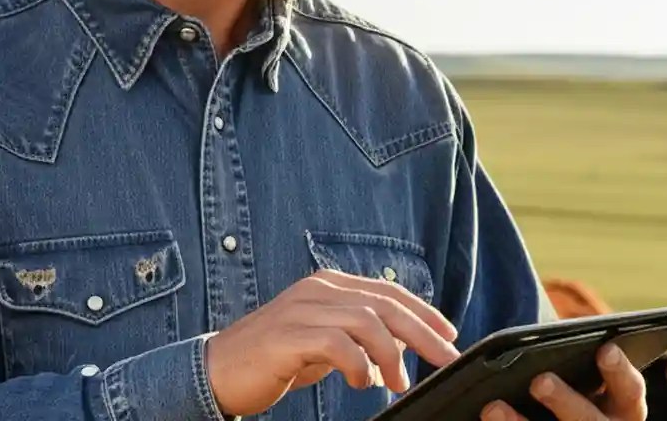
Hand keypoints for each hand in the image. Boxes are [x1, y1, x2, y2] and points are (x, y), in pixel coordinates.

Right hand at [203, 268, 462, 416]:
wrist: (217, 370)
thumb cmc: (275, 358)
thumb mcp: (325, 343)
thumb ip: (358, 337)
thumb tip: (402, 346)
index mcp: (328, 285)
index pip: (388, 291)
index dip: (424, 312)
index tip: (449, 335)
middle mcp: (317, 289)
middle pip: (384, 304)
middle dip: (423, 332)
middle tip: (445, 358)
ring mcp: (301, 309)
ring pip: (366, 321)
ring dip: (391, 354)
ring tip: (398, 380)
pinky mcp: (287, 334)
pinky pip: (336, 344)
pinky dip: (358, 364)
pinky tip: (363, 381)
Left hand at [479, 344, 646, 420]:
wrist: (561, 419)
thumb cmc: (574, 395)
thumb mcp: (583, 381)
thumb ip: (574, 363)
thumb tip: (545, 341)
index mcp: (624, 410)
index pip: (630, 391)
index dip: (619, 372)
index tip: (605, 349)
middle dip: (565, 402)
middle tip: (539, 381)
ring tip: (492, 408)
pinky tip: (486, 419)